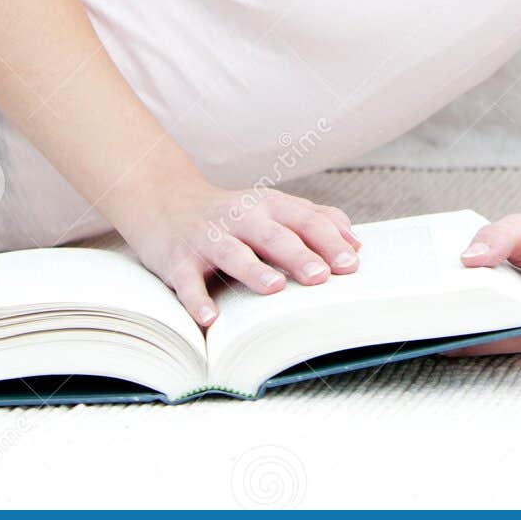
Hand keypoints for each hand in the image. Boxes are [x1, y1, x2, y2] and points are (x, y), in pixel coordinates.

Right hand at [118, 174, 363, 327]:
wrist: (165, 201)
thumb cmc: (231, 214)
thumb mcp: (271, 208)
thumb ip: (313, 220)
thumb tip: (355, 242)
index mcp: (268, 206)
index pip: (305, 220)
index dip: (329, 240)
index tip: (351, 264)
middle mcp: (240, 218)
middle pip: (273, 234)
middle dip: (298, 254)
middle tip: (321, 276)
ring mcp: (208, 237)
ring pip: (233, 253)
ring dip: (253, 270)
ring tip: (274, 288)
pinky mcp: (179, 259)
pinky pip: (188, 281)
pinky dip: (197, 299)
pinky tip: (210, 317)